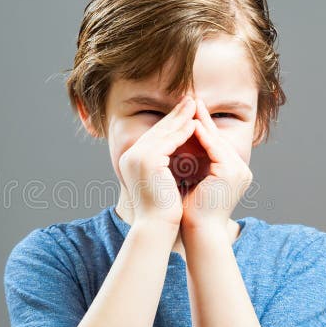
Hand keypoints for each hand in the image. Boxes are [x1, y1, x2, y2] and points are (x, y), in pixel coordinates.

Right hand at [118, 95, 197, 226]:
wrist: (156, 226)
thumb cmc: (161, 210)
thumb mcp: (160, 181)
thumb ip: (162, 166)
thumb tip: (174, 156)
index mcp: (131, 160)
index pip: (154, 136)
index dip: (170, 123)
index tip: (185, 113)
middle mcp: (130, 155)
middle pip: (157, 130)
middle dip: (175, 115)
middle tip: (191, 100)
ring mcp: (137, 156)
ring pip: (163, 132)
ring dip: (181, 118)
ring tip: (195, 106)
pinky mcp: (148, 160)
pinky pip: (169, 141)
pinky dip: (182, 131)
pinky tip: (195, 124)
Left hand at [180, 97, 252, 231]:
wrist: (199, 232)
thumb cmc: (191, 212)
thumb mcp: (193, 181)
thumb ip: (192, 164)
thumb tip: (177, 147)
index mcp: (233, 173)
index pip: (214, 143)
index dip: (200, 126)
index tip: (186, 112)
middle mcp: (240, 170)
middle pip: (217, 137)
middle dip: (201, 117)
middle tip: (189, 98)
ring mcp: (238, 170)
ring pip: (216, 139)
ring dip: (200, 121)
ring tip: (188, 105)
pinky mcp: (230, 171)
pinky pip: (214, 147)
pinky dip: (201, 134)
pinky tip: (189, 123)